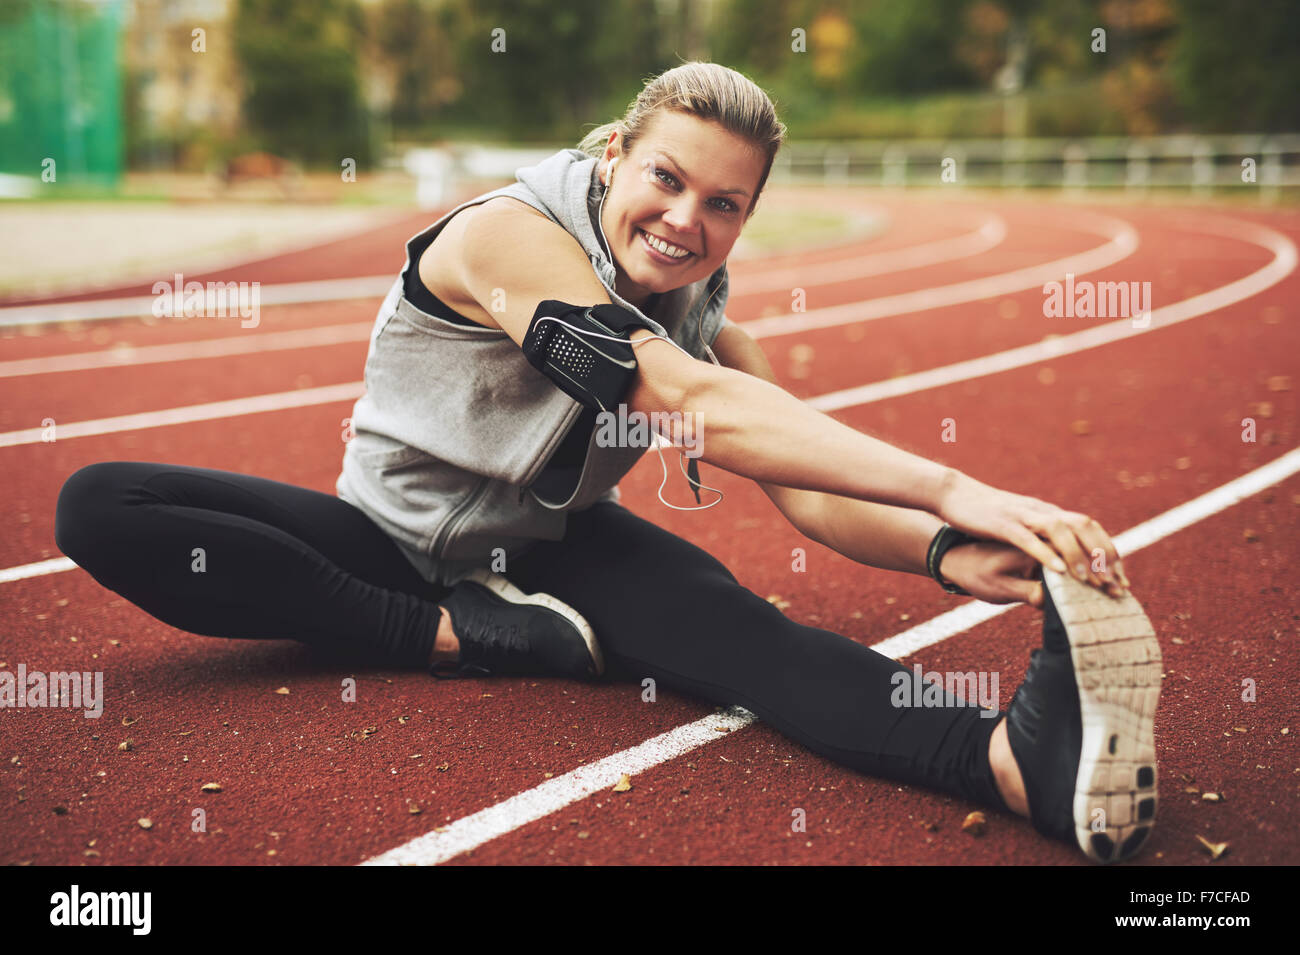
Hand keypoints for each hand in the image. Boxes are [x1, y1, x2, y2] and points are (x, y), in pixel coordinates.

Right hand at [934, 471, 1130, 596]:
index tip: (1122, 579)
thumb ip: (1040, 537)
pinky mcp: (1002, 523)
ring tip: (1090, 583)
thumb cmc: (985, 514)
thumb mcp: (1020, 524)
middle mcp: (1041, 510)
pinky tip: (1058, 572)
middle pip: (1084, 527)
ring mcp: (1022, 515)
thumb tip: (1061, 557)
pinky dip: (1045, 555)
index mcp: (1048, 512)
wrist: (953, 493)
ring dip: (1078, 556)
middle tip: (1114, 586)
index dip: (1109, 552)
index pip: (1090, 528)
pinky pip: (1028, 539)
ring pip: (1060, 531)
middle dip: (1102, 557)